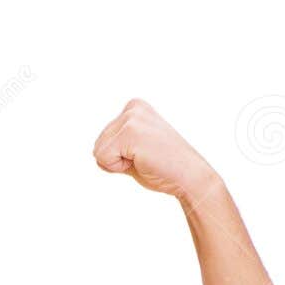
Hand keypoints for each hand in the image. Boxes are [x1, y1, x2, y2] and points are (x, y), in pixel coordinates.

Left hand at [92, 99, 218, 201]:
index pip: (103, 140)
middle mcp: (132, 107)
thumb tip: (95, 151)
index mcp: (135, 107)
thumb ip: (116, 146)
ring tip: (144, 159)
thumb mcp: (135, 149)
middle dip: (116, 160)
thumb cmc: (163, 168)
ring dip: (118, 164)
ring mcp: (131, 118)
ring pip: (98, 151)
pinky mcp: (130, 132)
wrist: (189, 177)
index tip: (144, 154)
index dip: (118, 156)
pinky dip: (118, 168)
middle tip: (144, 159)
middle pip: (98, 144)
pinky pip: (102, 158)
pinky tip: (141, 162)